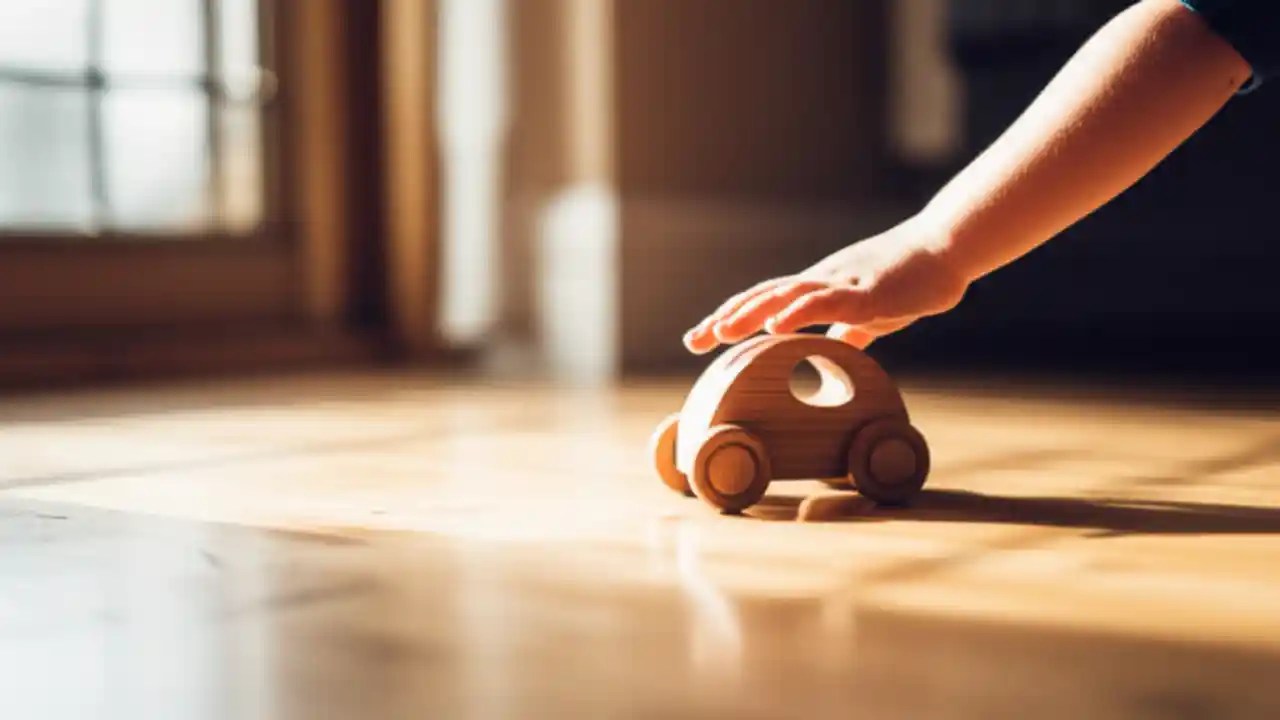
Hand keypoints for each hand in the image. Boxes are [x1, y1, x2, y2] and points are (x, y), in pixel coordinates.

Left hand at [683, 217, 969, 352]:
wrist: (947, 250)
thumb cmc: (910, 281)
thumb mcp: (871, 315)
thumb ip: (848, 332)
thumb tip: (833, 352)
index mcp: (817, 288)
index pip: (763, 302)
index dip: (731, 318)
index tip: (699, 339)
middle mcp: (821, 280)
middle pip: (762, 296)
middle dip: (726, 318)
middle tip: (693, 340)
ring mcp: (843, 283)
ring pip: (787, 295)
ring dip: (752, 314)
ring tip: (722, 331)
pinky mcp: (868, 291)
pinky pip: (828, 302)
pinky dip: (798, 313)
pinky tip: (776, 326)